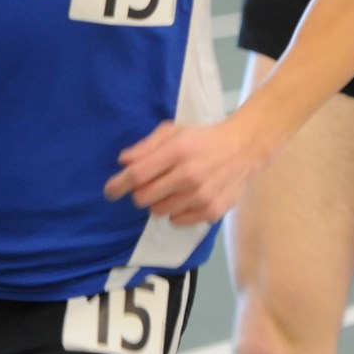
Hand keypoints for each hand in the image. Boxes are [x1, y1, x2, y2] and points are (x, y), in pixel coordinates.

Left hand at [104, 121, 258, 225]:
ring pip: (159, 211)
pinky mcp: (213, 211)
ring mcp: (202, 196)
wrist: (243, 149)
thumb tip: (123, 161)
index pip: (137, 175)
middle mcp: (189, 176)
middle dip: (139, 192)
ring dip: (158, 202)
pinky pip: (178, 221)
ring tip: (171, 188)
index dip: (118, 185)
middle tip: (149, 184)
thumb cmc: (202, 138)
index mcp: (177, 152)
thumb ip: (146, 146)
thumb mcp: (173, 132)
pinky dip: (176, 212)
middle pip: (144, 198)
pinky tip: (185, 198)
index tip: (109, 191)